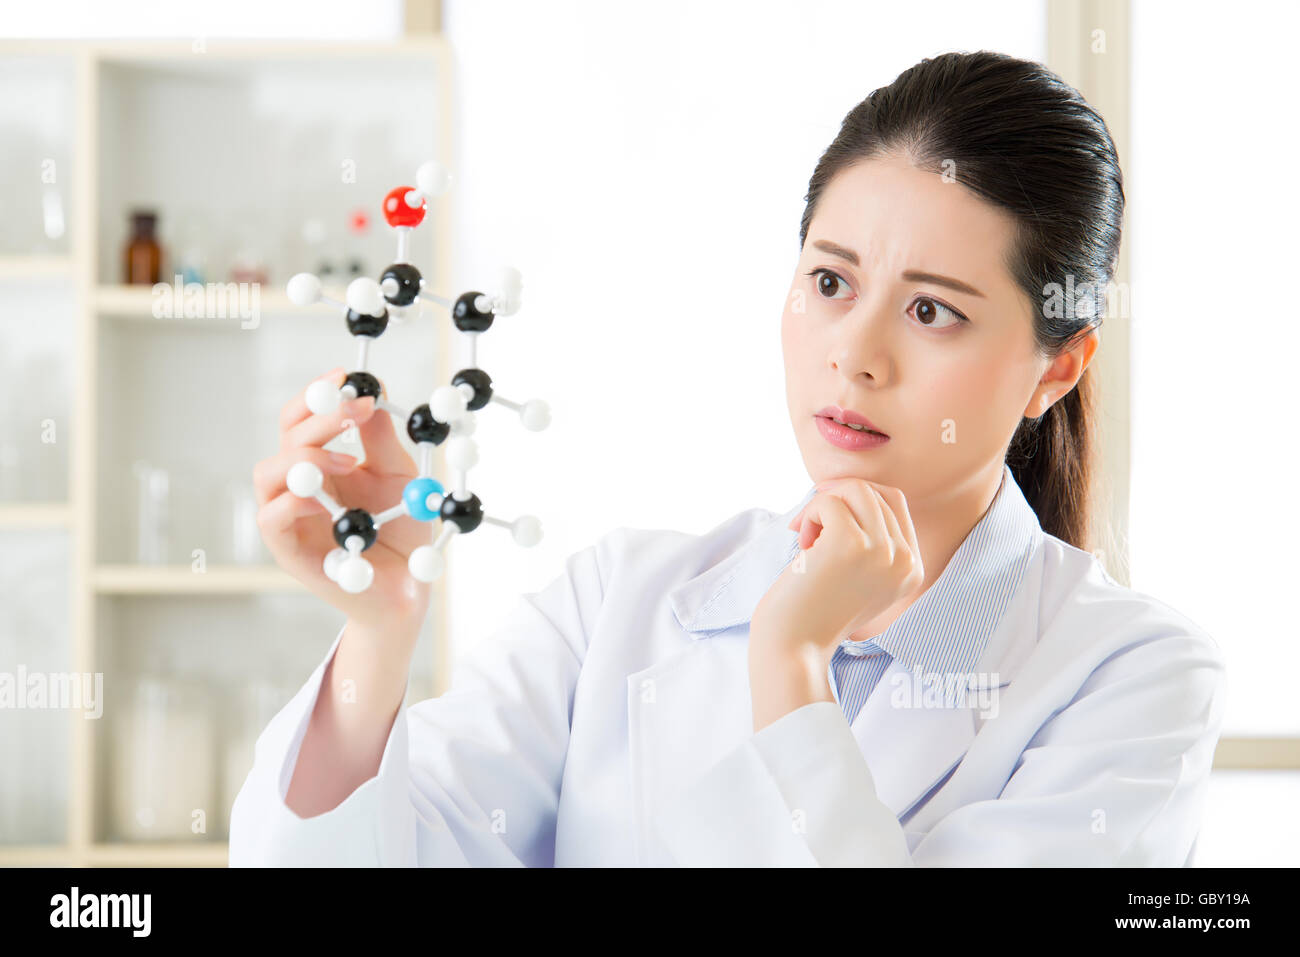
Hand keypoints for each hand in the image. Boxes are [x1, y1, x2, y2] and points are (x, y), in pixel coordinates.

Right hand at [253, 367, 432, 635]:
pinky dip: (293, 502)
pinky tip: (325, 501)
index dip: (316, 394)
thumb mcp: (398, 475)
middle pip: (287, 437)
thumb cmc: (399, 530)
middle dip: (320, 417)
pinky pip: (271, 517)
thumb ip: (380, 438)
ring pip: (268, 471)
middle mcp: (297, 484)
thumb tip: (373, 389)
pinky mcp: (286, 550)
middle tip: (356, 410)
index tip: (345, 376)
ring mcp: (288, 516)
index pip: (300, 419)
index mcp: (320, 463)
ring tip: (350, 462)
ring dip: (306, 457)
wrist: (407, 588)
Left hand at [750, 477, 924, 671]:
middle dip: (836, 501)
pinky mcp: (851, 544)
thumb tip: (850, 486)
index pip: (895, 503)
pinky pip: (828, 502)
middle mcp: (905, 561)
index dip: (857, 499)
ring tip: (807, 539)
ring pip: (855, 489)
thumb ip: (871, 541)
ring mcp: (882, 551)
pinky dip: (808, 515)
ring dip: (821, 506)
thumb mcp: (859, 577)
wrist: (794, 649)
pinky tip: (801, 546)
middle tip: (810, 530)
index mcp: (912, 570)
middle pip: (876, 492)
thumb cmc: (815, 612)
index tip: (827, 516)